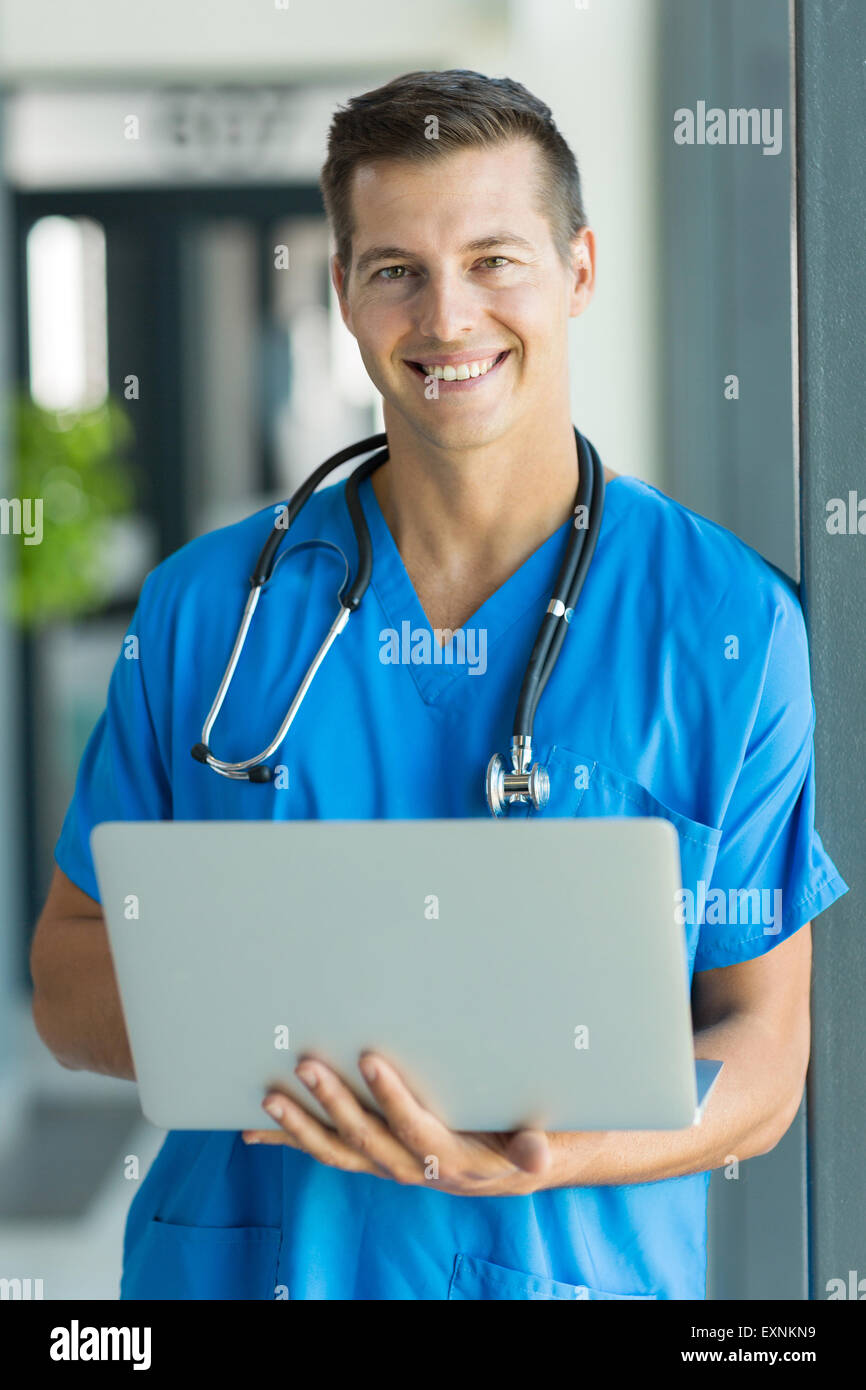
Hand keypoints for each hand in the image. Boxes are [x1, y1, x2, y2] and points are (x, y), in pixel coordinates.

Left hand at [241, 1053, 551, 1196]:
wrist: (509, 1168)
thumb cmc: (522, 1139)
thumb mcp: (537, 1142)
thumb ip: (532, 1147)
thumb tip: (536, 1151)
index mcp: (447, 1158)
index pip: (412, 1128)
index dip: (391, 1098)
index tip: (370, 1060)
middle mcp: (408, 1165)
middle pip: (362, 1138)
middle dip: (331, 1102)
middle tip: (307, 1063)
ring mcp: (384, 1163)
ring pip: (334, 1150)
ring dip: (299, 1125)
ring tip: (270, 1097)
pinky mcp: (369, 1156)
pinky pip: (325, 1150)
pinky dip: (287, 1141)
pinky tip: (253, 1130)